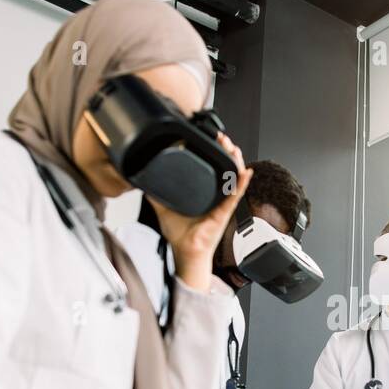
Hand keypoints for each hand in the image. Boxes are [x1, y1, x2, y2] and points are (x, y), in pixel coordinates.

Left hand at [151, 132, 251, 289]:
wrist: (185, 250)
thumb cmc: (180, 233)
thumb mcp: (163, 206)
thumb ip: (155, 192)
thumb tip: (142, 179)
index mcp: (204, 193)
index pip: (212, 168)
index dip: (214, 153)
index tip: (210, 139)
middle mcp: (215, 196)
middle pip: (225, 168)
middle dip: (226, 151)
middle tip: (222, 138)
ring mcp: (222, 203)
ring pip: (233, 177)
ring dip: (236, 161)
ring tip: (233, 148)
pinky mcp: (225, 212)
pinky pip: (236, 195)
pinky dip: (242, 183)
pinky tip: (246, 172)